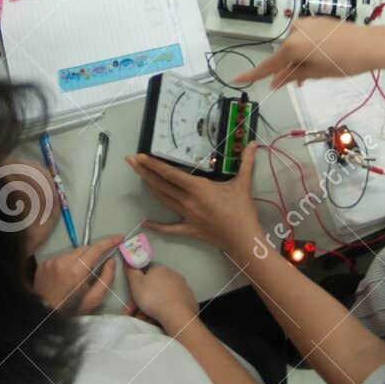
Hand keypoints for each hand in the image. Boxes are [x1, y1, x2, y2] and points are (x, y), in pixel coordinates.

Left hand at [32, 236, 121, 312]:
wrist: (45, 313)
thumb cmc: (72, 308)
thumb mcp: (94, 299)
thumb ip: (106, 278)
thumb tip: (111, 260)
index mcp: (76, 271)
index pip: (96, 249)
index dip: (109, 241)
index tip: (119, 238)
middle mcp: (62, 262)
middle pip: (84, 248)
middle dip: (93, 253)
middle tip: (95, 266)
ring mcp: (51, 261)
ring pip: (72, 251)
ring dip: (80, 258)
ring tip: (78, 274)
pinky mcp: (44, 263)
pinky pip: (61, 256)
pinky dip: (68, 262)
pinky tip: (66, 275)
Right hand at [125, 263, 198, 330]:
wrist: (177, 314)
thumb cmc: (153, 297)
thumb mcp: (136, 284)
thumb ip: (132, 272)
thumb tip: (130, 261)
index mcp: (159, 268)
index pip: (147, 271)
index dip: (139, 284)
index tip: (135, 296)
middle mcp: (173, 274)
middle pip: (155, 286)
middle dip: (146, 298)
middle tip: (138, 312)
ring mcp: (183, 286)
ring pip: (164, 295)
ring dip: (156, 304)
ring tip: (149, 318)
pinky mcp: (189, 298)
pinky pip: (174, 302)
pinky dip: (168, 308)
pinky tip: (163, 316)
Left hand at [126, 150, 259, 255]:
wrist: (243, 239)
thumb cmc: (242, 211)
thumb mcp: (244, 184)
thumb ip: (247, 162)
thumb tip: (253, 144)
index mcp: (199, 189)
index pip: (171, 174)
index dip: (154, 164)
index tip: (140, 156)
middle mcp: (188, 201)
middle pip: (161, 185)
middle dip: (144, 171)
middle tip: (130, 160)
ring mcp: (186, 216)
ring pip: (163, 199)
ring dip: (150, 187)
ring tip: (139, 176)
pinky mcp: (189, 229)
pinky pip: (170, 228)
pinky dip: (157, 225)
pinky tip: (145, 222)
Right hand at [234, 16, 382, 88]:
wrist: (371, 45)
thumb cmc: (344, 62)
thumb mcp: (316, 73)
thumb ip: (292, 76)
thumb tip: (275, 82)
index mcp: (292, 46)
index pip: (269, 65)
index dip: (253, 74)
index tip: (237, 78)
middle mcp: (295, 30)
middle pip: (283, 55)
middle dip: (288, 68)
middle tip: (299, 83)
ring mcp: (307, 23)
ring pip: (295, 46)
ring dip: (299, 59)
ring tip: (314, 73)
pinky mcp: (317, 20)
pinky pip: (305, 37)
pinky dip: (307, 49)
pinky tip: (320, 58)